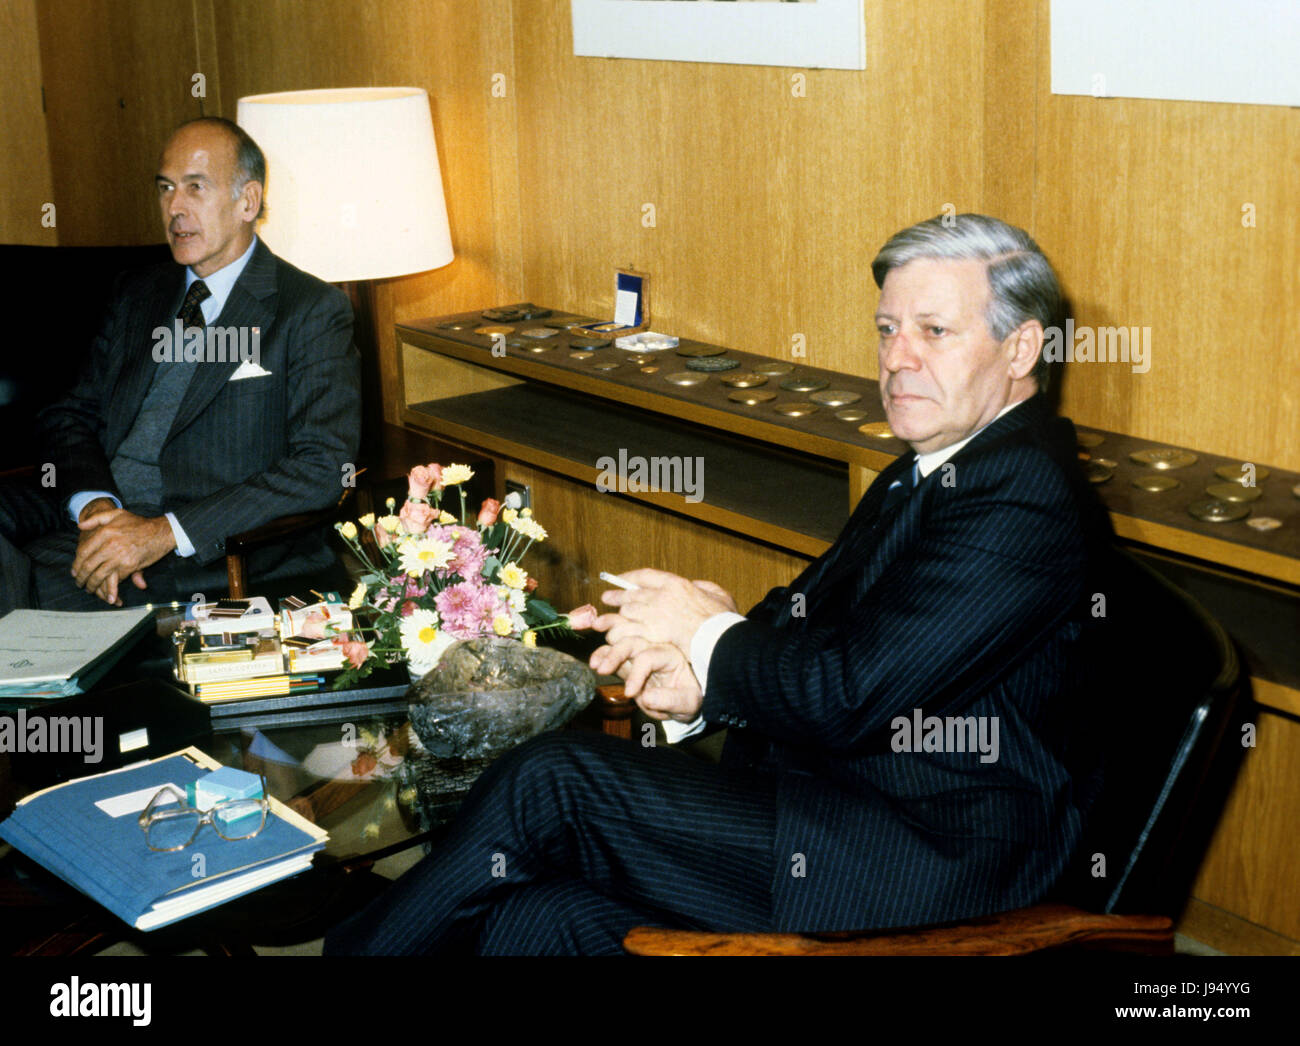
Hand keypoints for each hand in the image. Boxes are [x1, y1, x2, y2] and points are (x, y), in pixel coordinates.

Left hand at [73, 507, 174, 605]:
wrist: (161, 531)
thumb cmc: (139, 523)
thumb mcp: (116, 514)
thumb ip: (96, 518)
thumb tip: (80, 526)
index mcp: (105, 533)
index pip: (83, 552)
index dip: (76, 564)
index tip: (74, 572)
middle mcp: (110, 545)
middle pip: (89, 566)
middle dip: (82, 578)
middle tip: (79, 583)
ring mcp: (120, 556)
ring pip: (99, 575)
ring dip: (93, 585)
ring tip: (89, 590)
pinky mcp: (130, 566)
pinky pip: (115, 578)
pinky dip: (110, 588)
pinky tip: (106, 595)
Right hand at [591, 638, 702, 721]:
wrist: (682, 703)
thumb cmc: (687, 701)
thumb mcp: (688, 704)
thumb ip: (671, 700)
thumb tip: (646, 697)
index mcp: (670, 655)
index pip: (649, 657)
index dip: (637, 673)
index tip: (630, 694)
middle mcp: (654, 649)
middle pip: (633, 642)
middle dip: (616, 654)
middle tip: (603, 670)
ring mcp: (640, 653)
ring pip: (620, 642)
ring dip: (606, 651)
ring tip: (595, 665)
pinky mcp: (629, 663)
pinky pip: (613, 653)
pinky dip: (602, 655)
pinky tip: (594, 663)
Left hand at [593, 568, 736, 651]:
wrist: (719, 638)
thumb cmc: (723, 619)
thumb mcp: (719, 595)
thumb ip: (705, 587)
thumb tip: (697, 585)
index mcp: (676, 584)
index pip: (647, 575)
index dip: (630, 577)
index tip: (620, 579)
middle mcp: (662, 596)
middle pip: (632, 594)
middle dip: (617, 596)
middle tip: (606, 598)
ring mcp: (656, 614)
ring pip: (628, 611)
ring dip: (618, 616)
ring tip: (607, 619)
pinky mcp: (652, 633)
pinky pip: (630, 630)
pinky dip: (620, 632)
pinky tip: (614, 635)